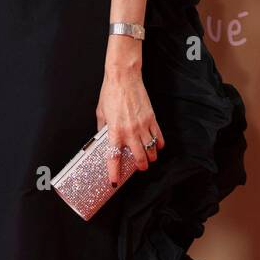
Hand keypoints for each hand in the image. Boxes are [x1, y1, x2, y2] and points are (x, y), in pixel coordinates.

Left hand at [96, 69, 163, 184]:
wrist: (124, 78)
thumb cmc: (111, 93)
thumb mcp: (101, 113)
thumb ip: (103, 128)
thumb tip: (103, 137)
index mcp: (115, 132)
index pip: (114, 158)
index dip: (115, 173)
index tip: (114, 181)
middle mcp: (130, 132)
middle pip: (139, 159)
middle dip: (140, 166)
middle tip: (139, 167)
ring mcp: (143, 126)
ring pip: (151, 150)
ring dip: (151, 157)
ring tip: (148, 158)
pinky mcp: (152, 119)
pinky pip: (159, 138)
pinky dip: (159, 145)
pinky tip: (156, 146)